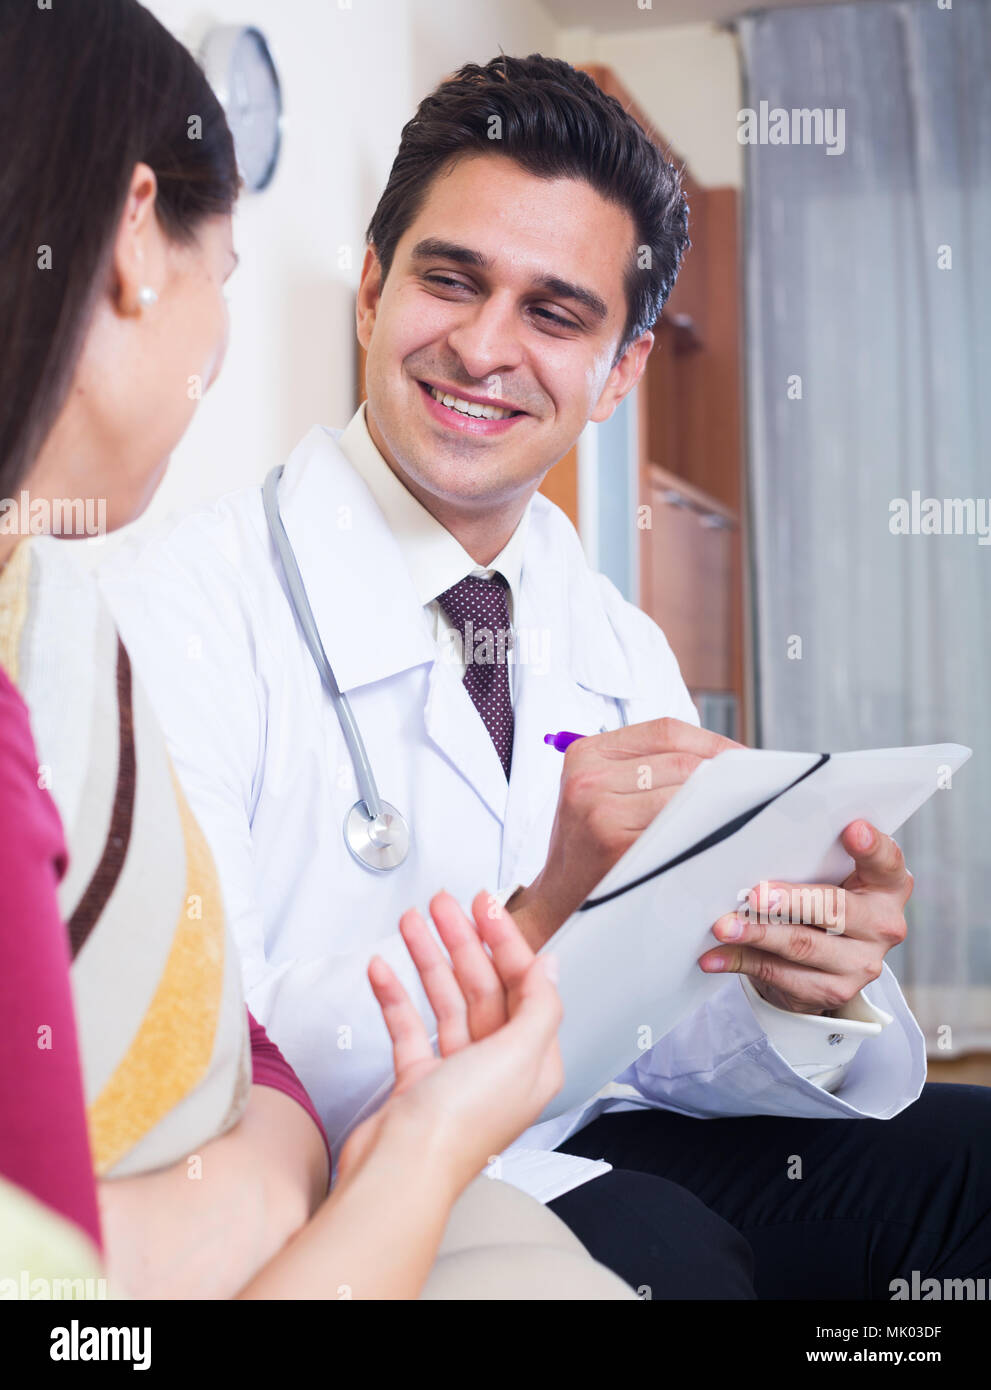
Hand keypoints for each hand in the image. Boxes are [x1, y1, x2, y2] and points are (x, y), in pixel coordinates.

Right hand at [337, 890, 562, 1191]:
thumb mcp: (519, 1055)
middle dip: (462, 941)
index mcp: (532, 1061)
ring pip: (445, 1001)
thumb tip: (550, 966)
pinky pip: (408, 1027)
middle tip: (442, 903)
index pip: (522, 984)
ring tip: (410, 922)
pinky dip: (396, 996)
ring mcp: (455, 1073)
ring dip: (428, 959)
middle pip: (483, 986)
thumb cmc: (460, 1125)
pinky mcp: (417, 1082)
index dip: (503, 940)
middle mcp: (497, 1065)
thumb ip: (539, 1005)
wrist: (400, 1172)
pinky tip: (382, 968)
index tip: (484, 906)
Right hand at [510, 717, 742, 947]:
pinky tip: (720, 838)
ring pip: (686, 793)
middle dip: (724, 775)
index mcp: (585, 754)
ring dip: (721, 804)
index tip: (742, 757)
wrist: (557, 902)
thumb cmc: (588, 847)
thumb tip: (722, 757)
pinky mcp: (616, 846)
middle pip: (682, 761)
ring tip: (740, 813)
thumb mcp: (597, 791)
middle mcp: (588, 778)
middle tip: (754, 789)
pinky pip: (681, 829)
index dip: (712, 741)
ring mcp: (600, 812)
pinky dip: (707, 831)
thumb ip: (642, 766)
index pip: (665, 731)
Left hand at [700, 820, 911, 1013]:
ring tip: (724, 926)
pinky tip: (714, 957)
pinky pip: (779, 974)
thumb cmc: (824, 901)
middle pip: (835, 908)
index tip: (853, 829)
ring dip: (757, 934)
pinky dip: (741, 961)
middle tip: (756, 895)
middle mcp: (883, 925)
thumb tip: (755, 846)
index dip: (872, 846)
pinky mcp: (834, 990)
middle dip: (791, 901)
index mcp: (888, 885)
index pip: (886, 861)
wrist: (830, 962)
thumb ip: (814, 858)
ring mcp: (862, 963)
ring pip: (802, 945)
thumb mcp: (831, 876)